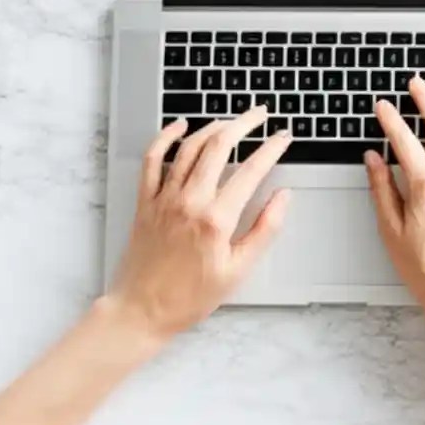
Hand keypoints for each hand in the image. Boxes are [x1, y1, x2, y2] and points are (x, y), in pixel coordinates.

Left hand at [103, 106, 292, 339]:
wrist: (141, 310)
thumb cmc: (189, 297)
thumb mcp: (239, 270)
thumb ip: (264, 229)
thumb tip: (283, 198)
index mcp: (216, 219)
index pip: (251, 170)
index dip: (272, 149)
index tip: (283, 138)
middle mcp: (189, 201)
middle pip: (219, 146)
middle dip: (244, 123)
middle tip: (260, 114)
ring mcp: (164, 198)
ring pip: (189, 147)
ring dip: (212, 127)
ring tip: (230, 120)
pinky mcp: (146, 202)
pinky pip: (152, 159)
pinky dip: (165, 137)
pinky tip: (180, 126)